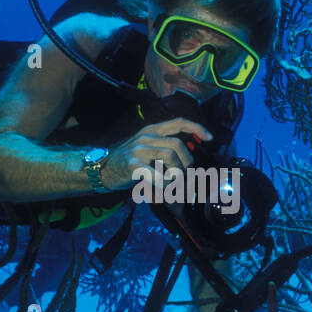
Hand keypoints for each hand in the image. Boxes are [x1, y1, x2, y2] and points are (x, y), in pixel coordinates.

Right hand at [99, 118, 213, 189]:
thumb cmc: (126, 161)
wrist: (101, 169)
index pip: (178, 122)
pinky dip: (166, 184)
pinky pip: (158, 175)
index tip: (210, 137)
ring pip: (171, 157)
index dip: (196, 128)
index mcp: (151, 130)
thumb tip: (186, 158)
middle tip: (184, 174)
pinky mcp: (133, 165)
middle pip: (178, 145)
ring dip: (177, 173)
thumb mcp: (143, 146)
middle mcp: (146, 137)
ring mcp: (139, 150)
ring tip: (172, 182)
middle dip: (187, 161)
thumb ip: (162, 147)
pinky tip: (163, 189)